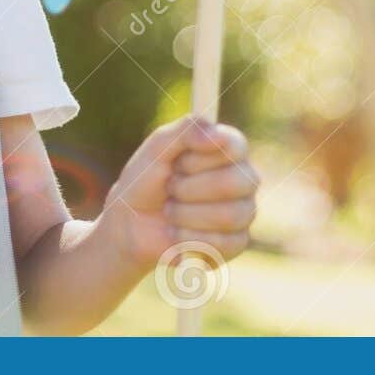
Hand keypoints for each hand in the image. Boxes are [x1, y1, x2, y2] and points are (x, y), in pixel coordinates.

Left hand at [99, 115, 258, 271]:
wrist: (131, 225)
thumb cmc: (145, 180)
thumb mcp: (157, 147)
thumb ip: (185, 130)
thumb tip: (215, 132)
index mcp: (227, 149)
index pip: (236, 146)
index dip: (202, 157)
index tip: (179, 162)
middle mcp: (242, 178)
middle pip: (233, 183)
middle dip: (188, 188)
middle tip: (170, 187)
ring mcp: (243, 211)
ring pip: (229, 216)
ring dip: (185, 215)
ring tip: (170, 211)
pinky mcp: (236, 242)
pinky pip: (225, 244)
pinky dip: (189, 239)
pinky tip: (176, 233)